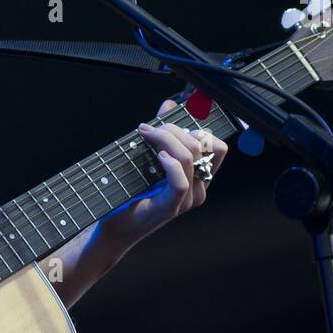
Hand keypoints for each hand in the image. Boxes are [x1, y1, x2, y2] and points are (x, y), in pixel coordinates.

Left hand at [99, 98, 228, 249]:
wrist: (115, 226)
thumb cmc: (132, 194)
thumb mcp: (149, 158)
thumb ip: (163, 133)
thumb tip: (170, 105)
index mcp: (198, 177)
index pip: (217, 147)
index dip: (199, 128)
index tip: (172, 122)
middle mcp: (198, 189)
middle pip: (201, 146)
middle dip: (174, 128)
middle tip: (149, 127)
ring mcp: (186, 200)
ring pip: (190, 158)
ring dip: (167, 139)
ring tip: (146, 135)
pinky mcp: (170, 208)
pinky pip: (180, 182)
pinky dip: (170, 164)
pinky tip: (157, 156)